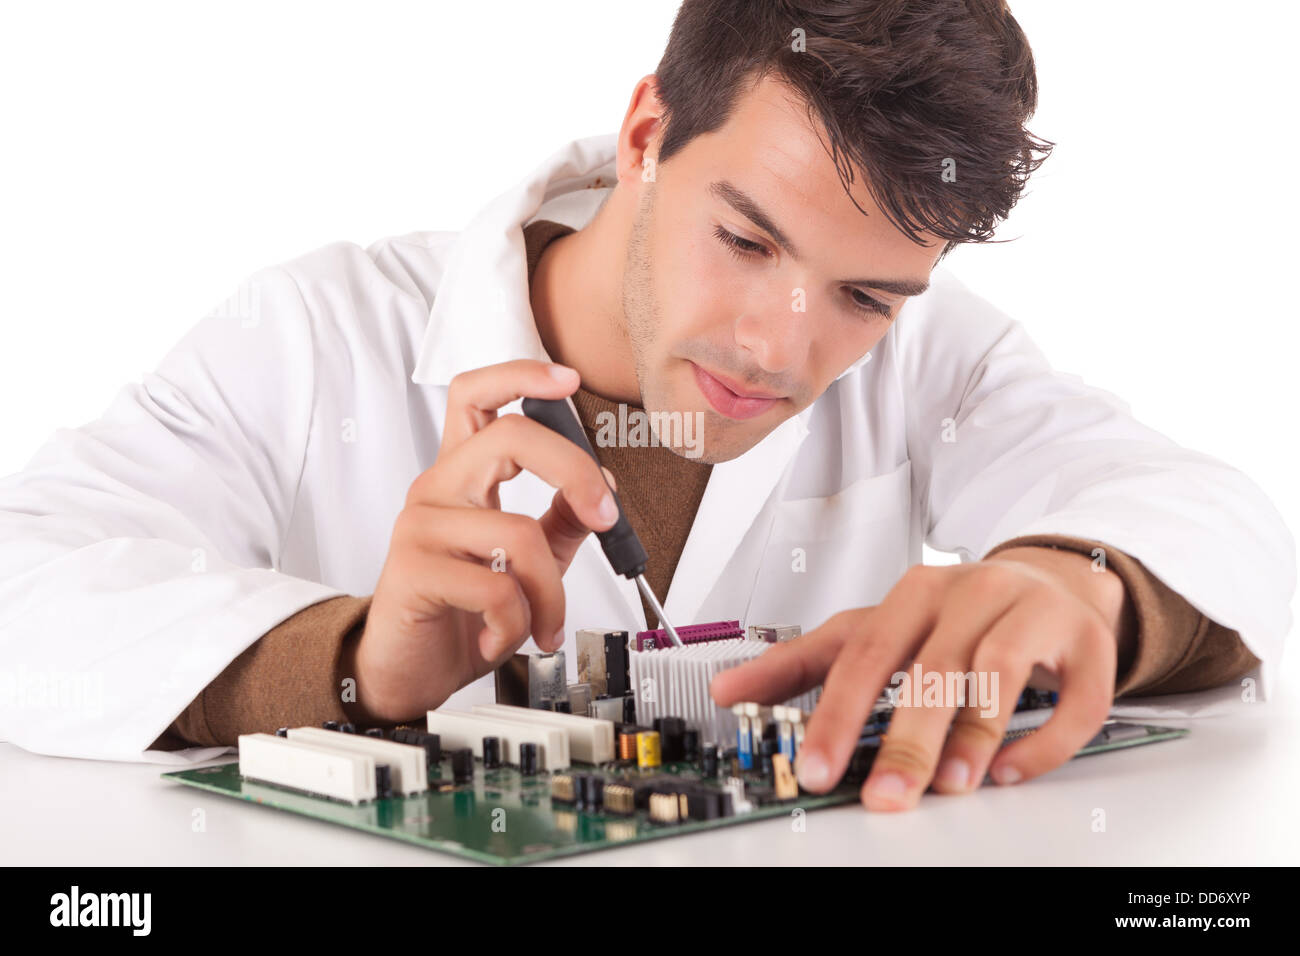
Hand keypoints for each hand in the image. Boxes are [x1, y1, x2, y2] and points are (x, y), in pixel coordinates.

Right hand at [342, 360, 618, 722]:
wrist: (406, 671)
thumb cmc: (458, 612)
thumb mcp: (524, 563)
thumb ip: (559, 522)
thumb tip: (603, 488)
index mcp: (462, 476)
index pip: (476, 397)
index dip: (520, 375)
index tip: (567, 379)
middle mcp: (438, 488)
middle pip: (511, 437)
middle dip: (577, 472)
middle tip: (606, 518)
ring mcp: (421, 526)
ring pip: (518, 533)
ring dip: (550, 594)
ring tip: (543, 626)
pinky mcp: (412, 569)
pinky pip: (495, 588)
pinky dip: (515, 625)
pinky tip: (499, 639)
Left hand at [711, 547, 1133, 809]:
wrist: (1050, 580)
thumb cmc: (954, 612)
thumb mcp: (874, 628)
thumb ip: (803, 661)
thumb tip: (727, 691)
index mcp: (912, 594)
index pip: (864, 653)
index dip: (836, 713)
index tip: (814, 766)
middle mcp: (970, 595)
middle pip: (933, 668)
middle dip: (906, 739)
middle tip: (884, 796)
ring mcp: (1032, 614)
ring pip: (1002, 672)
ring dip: (974, 735)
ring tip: (950, 787)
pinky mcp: (1088, 644)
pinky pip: (1074, 698)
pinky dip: (1043, 740)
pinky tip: (1010, 771)